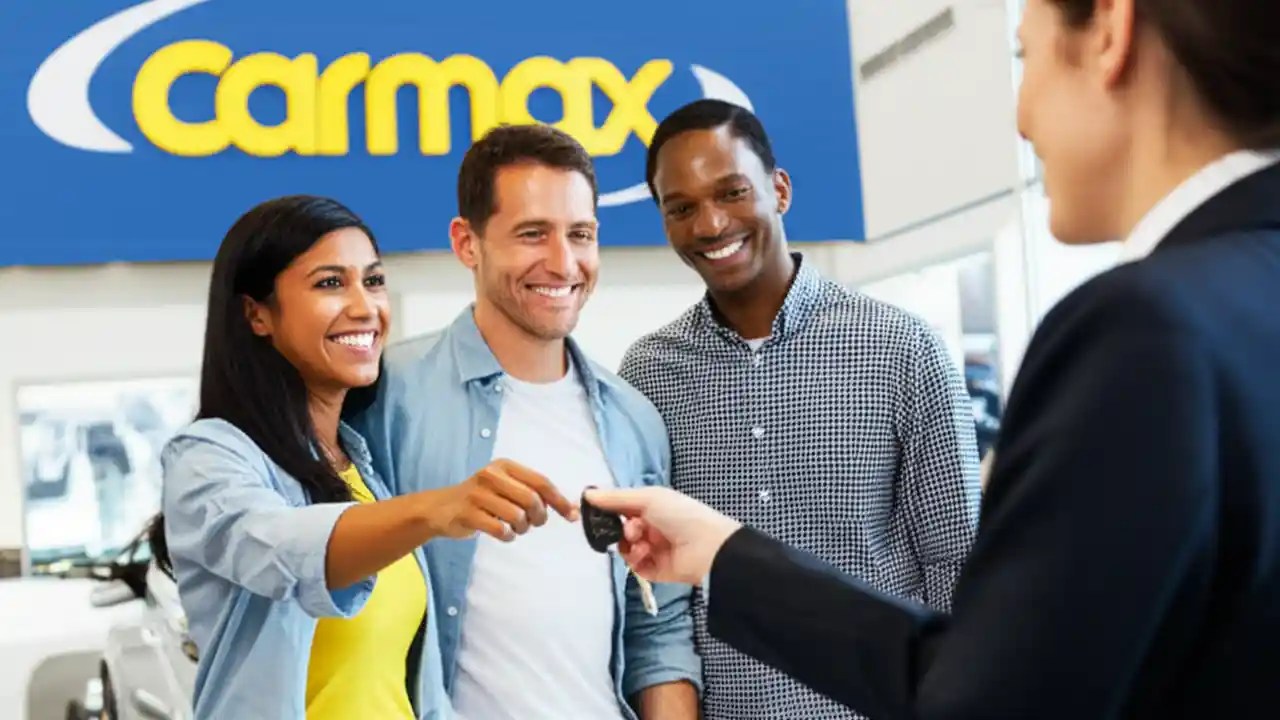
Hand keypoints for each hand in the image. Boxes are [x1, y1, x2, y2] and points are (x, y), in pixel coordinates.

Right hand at [426, 459, 578, 540]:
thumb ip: (533, 494)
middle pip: (531, 500)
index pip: (541, 482)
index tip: (572, 516)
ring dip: (522, 528)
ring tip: (515, 528)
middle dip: (539, 517)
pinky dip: (507, 536)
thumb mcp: (506, 487)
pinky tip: (502, 533)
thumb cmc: (482, 499)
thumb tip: (571, 509)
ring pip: (517, 516)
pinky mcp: (467, 513)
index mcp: (505, 466)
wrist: (441, 508)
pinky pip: (500, 530)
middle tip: (533, 524)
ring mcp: (477, 494)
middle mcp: (491, 475)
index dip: (560, 501)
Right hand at [582, 486, 741, 584]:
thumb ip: (615, 498)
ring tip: (642, 543)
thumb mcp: (648, 498)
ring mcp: (654, 550)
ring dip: (629, 545)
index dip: (610, 510)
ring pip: (627, 548)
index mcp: (654, 507)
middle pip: (623, 529)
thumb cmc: (680, 515)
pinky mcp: (656, 570)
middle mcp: (653, 527)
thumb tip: (587, 493)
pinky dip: (636, 560)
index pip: (623, 508)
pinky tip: (645, 554)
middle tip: (634, 530)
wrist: (707, 547)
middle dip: (623, 529)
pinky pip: (635, 566)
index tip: (595, 511)